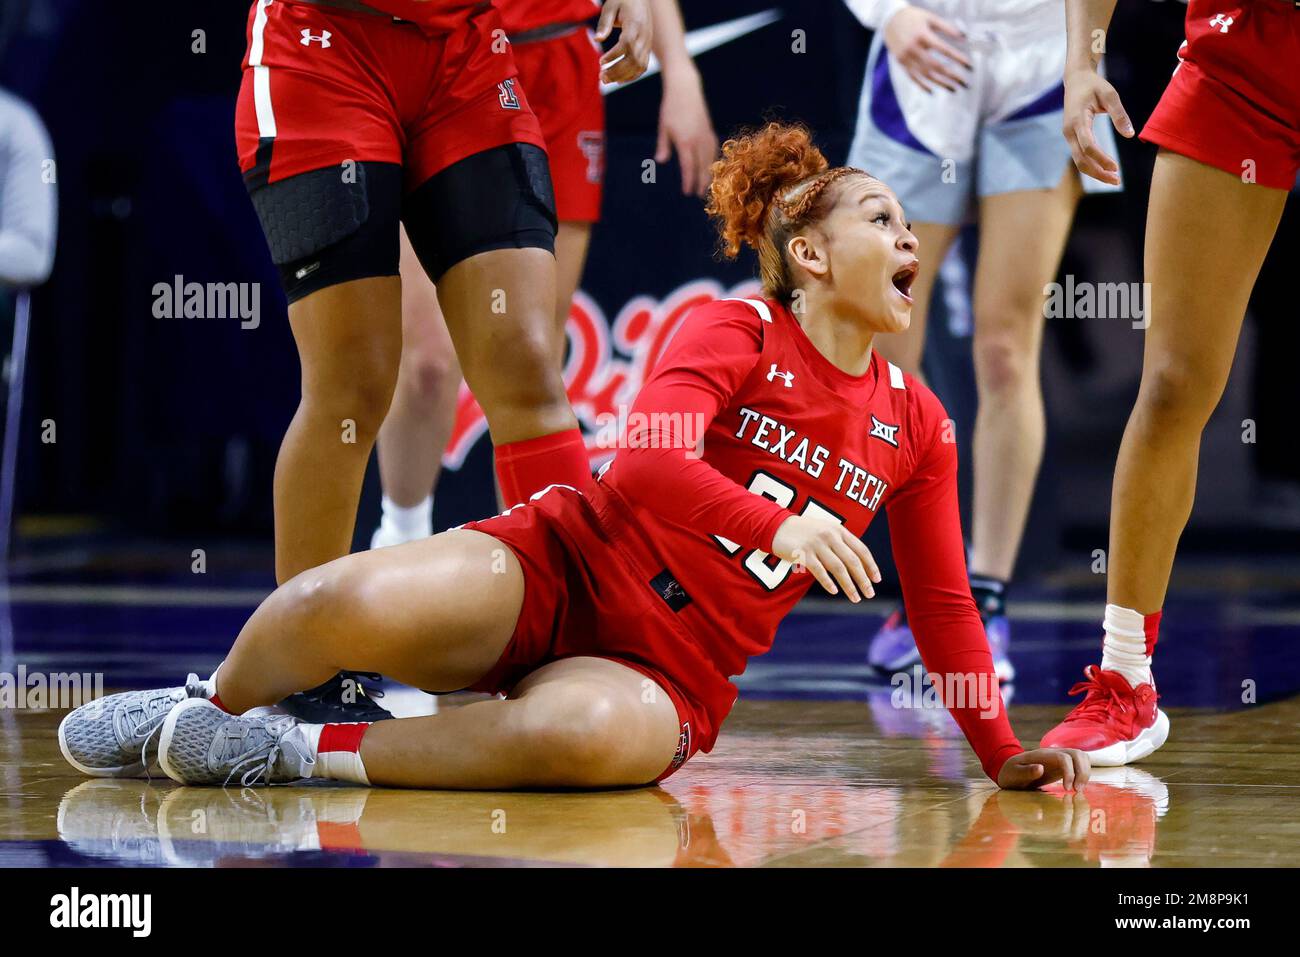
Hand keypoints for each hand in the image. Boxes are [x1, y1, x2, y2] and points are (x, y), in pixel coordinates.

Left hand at [595, 0, 652, 84]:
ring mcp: (647, 43)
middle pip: (633, 59)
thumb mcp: (610, 6)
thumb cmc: (622, 1)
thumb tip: (597, 39)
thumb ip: (604, 23)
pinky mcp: (647, 48)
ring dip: (623, 76)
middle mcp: (644, 36)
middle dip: (617, 71)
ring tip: (606, 79)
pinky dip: (632, 75)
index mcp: (635, 25)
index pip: (627, 45)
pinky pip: (642, 66)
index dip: (614, 56)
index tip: (601, 61)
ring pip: (639, 66)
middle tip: (601, 77)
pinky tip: (618, 80)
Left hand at [656, 68, 718, 195]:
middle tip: (699, 195)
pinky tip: (711, 167)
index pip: (688, 167)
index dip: (688, 181)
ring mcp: (706, 136)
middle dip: (700, 182)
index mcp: (685, 142)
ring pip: (710, 160)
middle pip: (702, 167)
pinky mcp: (710, 131)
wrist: (686, 89)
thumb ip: (663, 146)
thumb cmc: (671, 108)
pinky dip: (713, 161)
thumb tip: (660, 161)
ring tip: (706, 186)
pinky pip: (714, 150)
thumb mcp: (663, 127)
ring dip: (708, 174)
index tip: (687, 192)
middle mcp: (698, 141)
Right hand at [771, 514, 880, 602]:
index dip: (871, 565)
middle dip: (863, 579)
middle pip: (852, 561)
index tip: (877, 580)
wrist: (777, 526)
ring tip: (856, 598)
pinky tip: (834, 591)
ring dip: (849, 585)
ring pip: (838, 568)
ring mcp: (816, 544)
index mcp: (839, 530)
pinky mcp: (802, 554)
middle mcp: (830, 536)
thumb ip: (841, 542)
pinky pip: (819, 571)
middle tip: (870, 594)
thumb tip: (859, 563)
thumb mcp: (826, 530)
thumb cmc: (805, 532)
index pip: (861, 549)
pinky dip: (828, 582)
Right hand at [882, 6, 971, 93]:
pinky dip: (922, 85)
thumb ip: (947, 28)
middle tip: (964, 83)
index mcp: (922, 35)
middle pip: (936, 66)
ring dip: (940, 83)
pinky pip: (913, 77)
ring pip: (925, 75)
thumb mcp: (930, 18)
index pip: (944, 50)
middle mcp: (913, 48)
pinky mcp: (901, 63)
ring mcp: (906, 57)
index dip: (958, 58)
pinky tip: (932, 90)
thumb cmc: (914, 17)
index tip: (969, 66)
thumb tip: (964, 38)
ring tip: (953, 89)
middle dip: (952, 76)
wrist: (890, 20)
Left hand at [997, 748, 1091, 791]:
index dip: (1070, 772)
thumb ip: (1025, 771)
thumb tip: (1041, 768)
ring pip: (1082, 757)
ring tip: (1078, 790)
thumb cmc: (1011, 774)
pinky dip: (1084, 774)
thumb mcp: (1013, 774)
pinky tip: (1078, 787)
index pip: (1063, 757)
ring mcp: (1060, 759)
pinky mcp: (1063, 766)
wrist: (1010, 771)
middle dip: (1082, 772)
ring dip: (1085, 773)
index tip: (1067, 789)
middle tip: (1077, 791)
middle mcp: (1054, 754)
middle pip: (1077, 754)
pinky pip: (1080, 764)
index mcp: (1042, 755)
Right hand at [1063, 66, 1132, 185]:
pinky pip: (1080, 155)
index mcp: (1077, 120)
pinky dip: (1092, 165)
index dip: (1101, 158)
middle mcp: (1069, 131)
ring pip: (1079, 161)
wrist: (1076, 79)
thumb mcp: (1110, 94)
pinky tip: (1105, 169)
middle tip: (1117, 181)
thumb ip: (1119, 114)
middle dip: (1098, 172)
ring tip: (1114, 178)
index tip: (1116, 167)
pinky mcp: (1072, 137)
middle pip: (1080, 159)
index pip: (1088, 145)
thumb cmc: (1094, 85)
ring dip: (1095, 172)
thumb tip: (1130, 135)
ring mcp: (1069, 135)